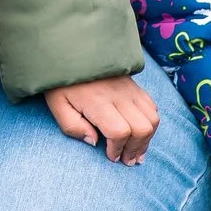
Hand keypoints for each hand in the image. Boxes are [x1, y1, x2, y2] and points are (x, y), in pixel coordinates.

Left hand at [43, 74, 157, 164]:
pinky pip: (151, 107)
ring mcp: (129, 89)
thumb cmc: (62, 82)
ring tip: (136, 152)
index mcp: (97, 101)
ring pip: (152, 119)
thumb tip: (94, 142)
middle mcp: (118, 95)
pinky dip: (150, 123)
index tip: (110, 156)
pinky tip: (139, 132)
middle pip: (141, 128)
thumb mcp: (57, 105)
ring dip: (146, 139)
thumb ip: (73, 127)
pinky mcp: (134, 85)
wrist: (73, 50)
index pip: (119, 131)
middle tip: (126, 160)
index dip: (117, 149)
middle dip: (136, 149)